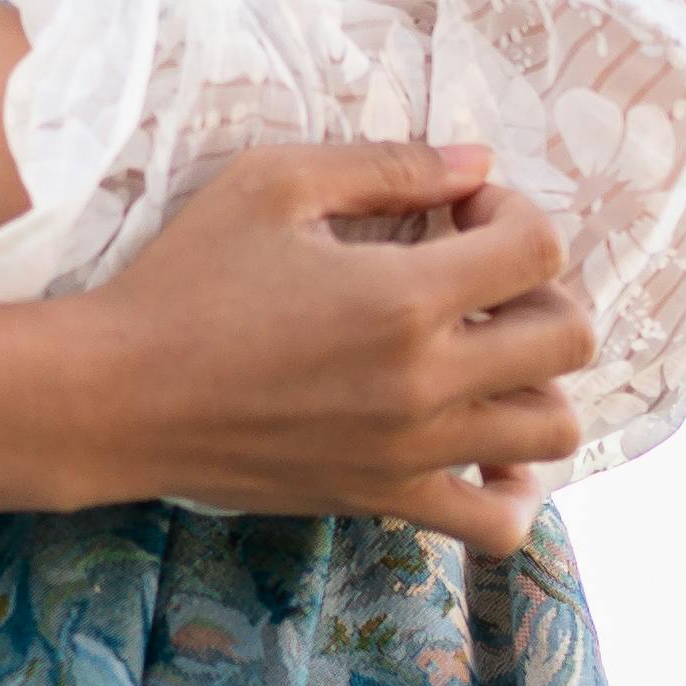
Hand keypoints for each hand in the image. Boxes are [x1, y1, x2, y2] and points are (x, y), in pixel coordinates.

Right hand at [59, 147, 594, 548]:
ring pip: (555, 430)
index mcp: (403, 298)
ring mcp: (410, 452)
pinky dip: (516, 490)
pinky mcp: (383, 499)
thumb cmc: (183, 281)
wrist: (115, 398)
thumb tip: (476, 160)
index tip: (458, 213)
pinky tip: (486, 449)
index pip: (541, 249)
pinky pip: (497, 524)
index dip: (514, 212)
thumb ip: (387, 166)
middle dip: (543, 290)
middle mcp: (425, 384)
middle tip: (480, 279)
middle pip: (570, 338)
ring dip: (540, 381)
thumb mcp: (272, 184)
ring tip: (484, 354)